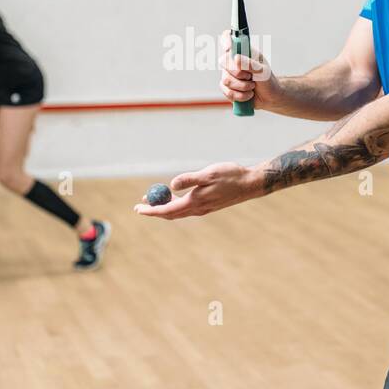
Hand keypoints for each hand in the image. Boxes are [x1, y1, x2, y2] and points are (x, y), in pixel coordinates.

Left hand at [133, 162, 259, 218]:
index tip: (138, 209)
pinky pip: (186, 208)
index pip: (167, 210)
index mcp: (196, 202)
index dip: (151, 211)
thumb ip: (189, 179)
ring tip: (152, 199)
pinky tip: (172, 196)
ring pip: (178, 212)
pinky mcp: (208, 206)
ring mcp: (203, 209)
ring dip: (164, 207)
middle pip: (170, 214)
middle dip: (154, 210)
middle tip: (140, 205)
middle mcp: (198, 209)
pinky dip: (175, 204)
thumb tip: (171, 185)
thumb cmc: (230, 176)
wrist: (250, 184)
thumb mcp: (208, 174)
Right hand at [219, 30, 280, 111]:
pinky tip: (248, 95)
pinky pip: (226, 91)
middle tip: (250, 77)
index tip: (228, 48)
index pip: (228, 38)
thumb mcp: (263, 71)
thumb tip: (236, 57)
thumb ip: (250, 64)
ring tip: (252, 87)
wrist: (270, 98)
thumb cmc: (268, 80)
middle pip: (223, 61)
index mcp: (243, 51)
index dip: (225, 40)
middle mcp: (233, 61)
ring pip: (226, 79)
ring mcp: (228, 74)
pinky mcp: (227, 87)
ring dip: (242, 86)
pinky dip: (239, 96)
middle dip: (238, 73)